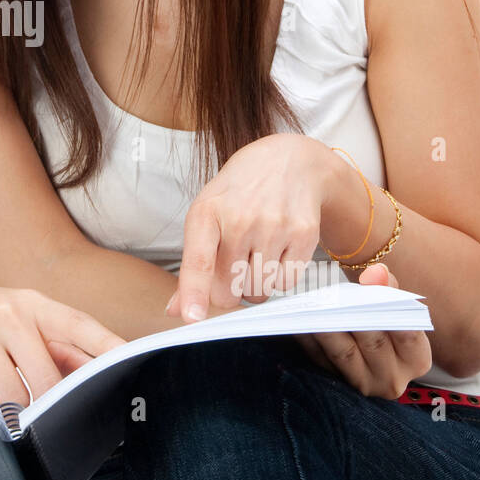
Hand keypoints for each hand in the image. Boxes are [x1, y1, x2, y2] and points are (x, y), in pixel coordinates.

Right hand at [0, 282, 125, 406]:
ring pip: (13, 393)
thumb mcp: (12, 325)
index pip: (79, 326)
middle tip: (49, 423)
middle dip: (50, 408)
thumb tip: (94, 374)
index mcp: (31, 304)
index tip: (133, 362)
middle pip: (47, 377)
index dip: (107, 346)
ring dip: (12, 414)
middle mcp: (7, 311)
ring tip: (6, 412)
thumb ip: (51, 347)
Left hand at [167, 133, 329, 321]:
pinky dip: (279, 278)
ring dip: (254, 286)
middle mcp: (241, 219)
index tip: (191, 318)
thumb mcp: (207, 214)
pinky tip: (276, 251)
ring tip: (255, 254)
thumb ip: (192, 264)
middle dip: (228, 292)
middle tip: (233, 267)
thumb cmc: (239, 194)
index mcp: (207, 212)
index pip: (199, 261)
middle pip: (229, 291)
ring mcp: (275, 227)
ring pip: (258, 292)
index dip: (194, 292)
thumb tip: (176, 311)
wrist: (289, 161)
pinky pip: (286, 284)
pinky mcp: (304, 235)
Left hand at [294, 263, 432, 397]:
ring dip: (327, 327)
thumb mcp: (394, 310)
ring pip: (344, 353)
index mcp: (416, 361)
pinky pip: (319, 358)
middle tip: (334, 293)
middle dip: (354, 315)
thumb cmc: (386, 326)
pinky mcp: (337, 383)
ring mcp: (364, 385)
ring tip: (312, 306)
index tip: (373, 280)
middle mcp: (393, 380)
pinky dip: (309, 337)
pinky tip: (298, 318)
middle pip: (374, 343)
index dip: (391, 307)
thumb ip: (388, 288)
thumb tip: (376, 272)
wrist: (371, 354)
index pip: (408, 334)